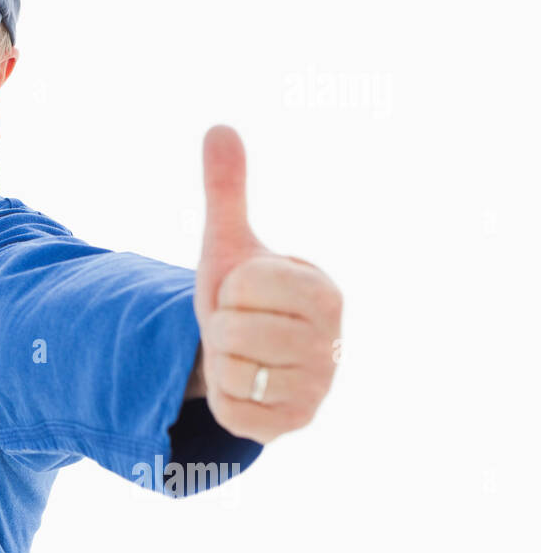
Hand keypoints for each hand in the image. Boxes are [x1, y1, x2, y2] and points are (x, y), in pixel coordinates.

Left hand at [192, 125, 342, 442]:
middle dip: (222, 327)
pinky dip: (223, 397)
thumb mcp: (228, 242)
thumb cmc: (241, 295)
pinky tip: (243, 385)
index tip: (247, 292)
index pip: (248, 284)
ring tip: (241, 354)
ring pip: (232, 372)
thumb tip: (217, 127)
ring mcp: (319, 388)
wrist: (242, 352)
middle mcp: (334, 342)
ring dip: (221, 361)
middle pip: (236, 332)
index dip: (231, 287)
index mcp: (325, 291)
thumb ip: (226, 189)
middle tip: (240, 326)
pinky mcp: (294, 426)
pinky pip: (233, 411)